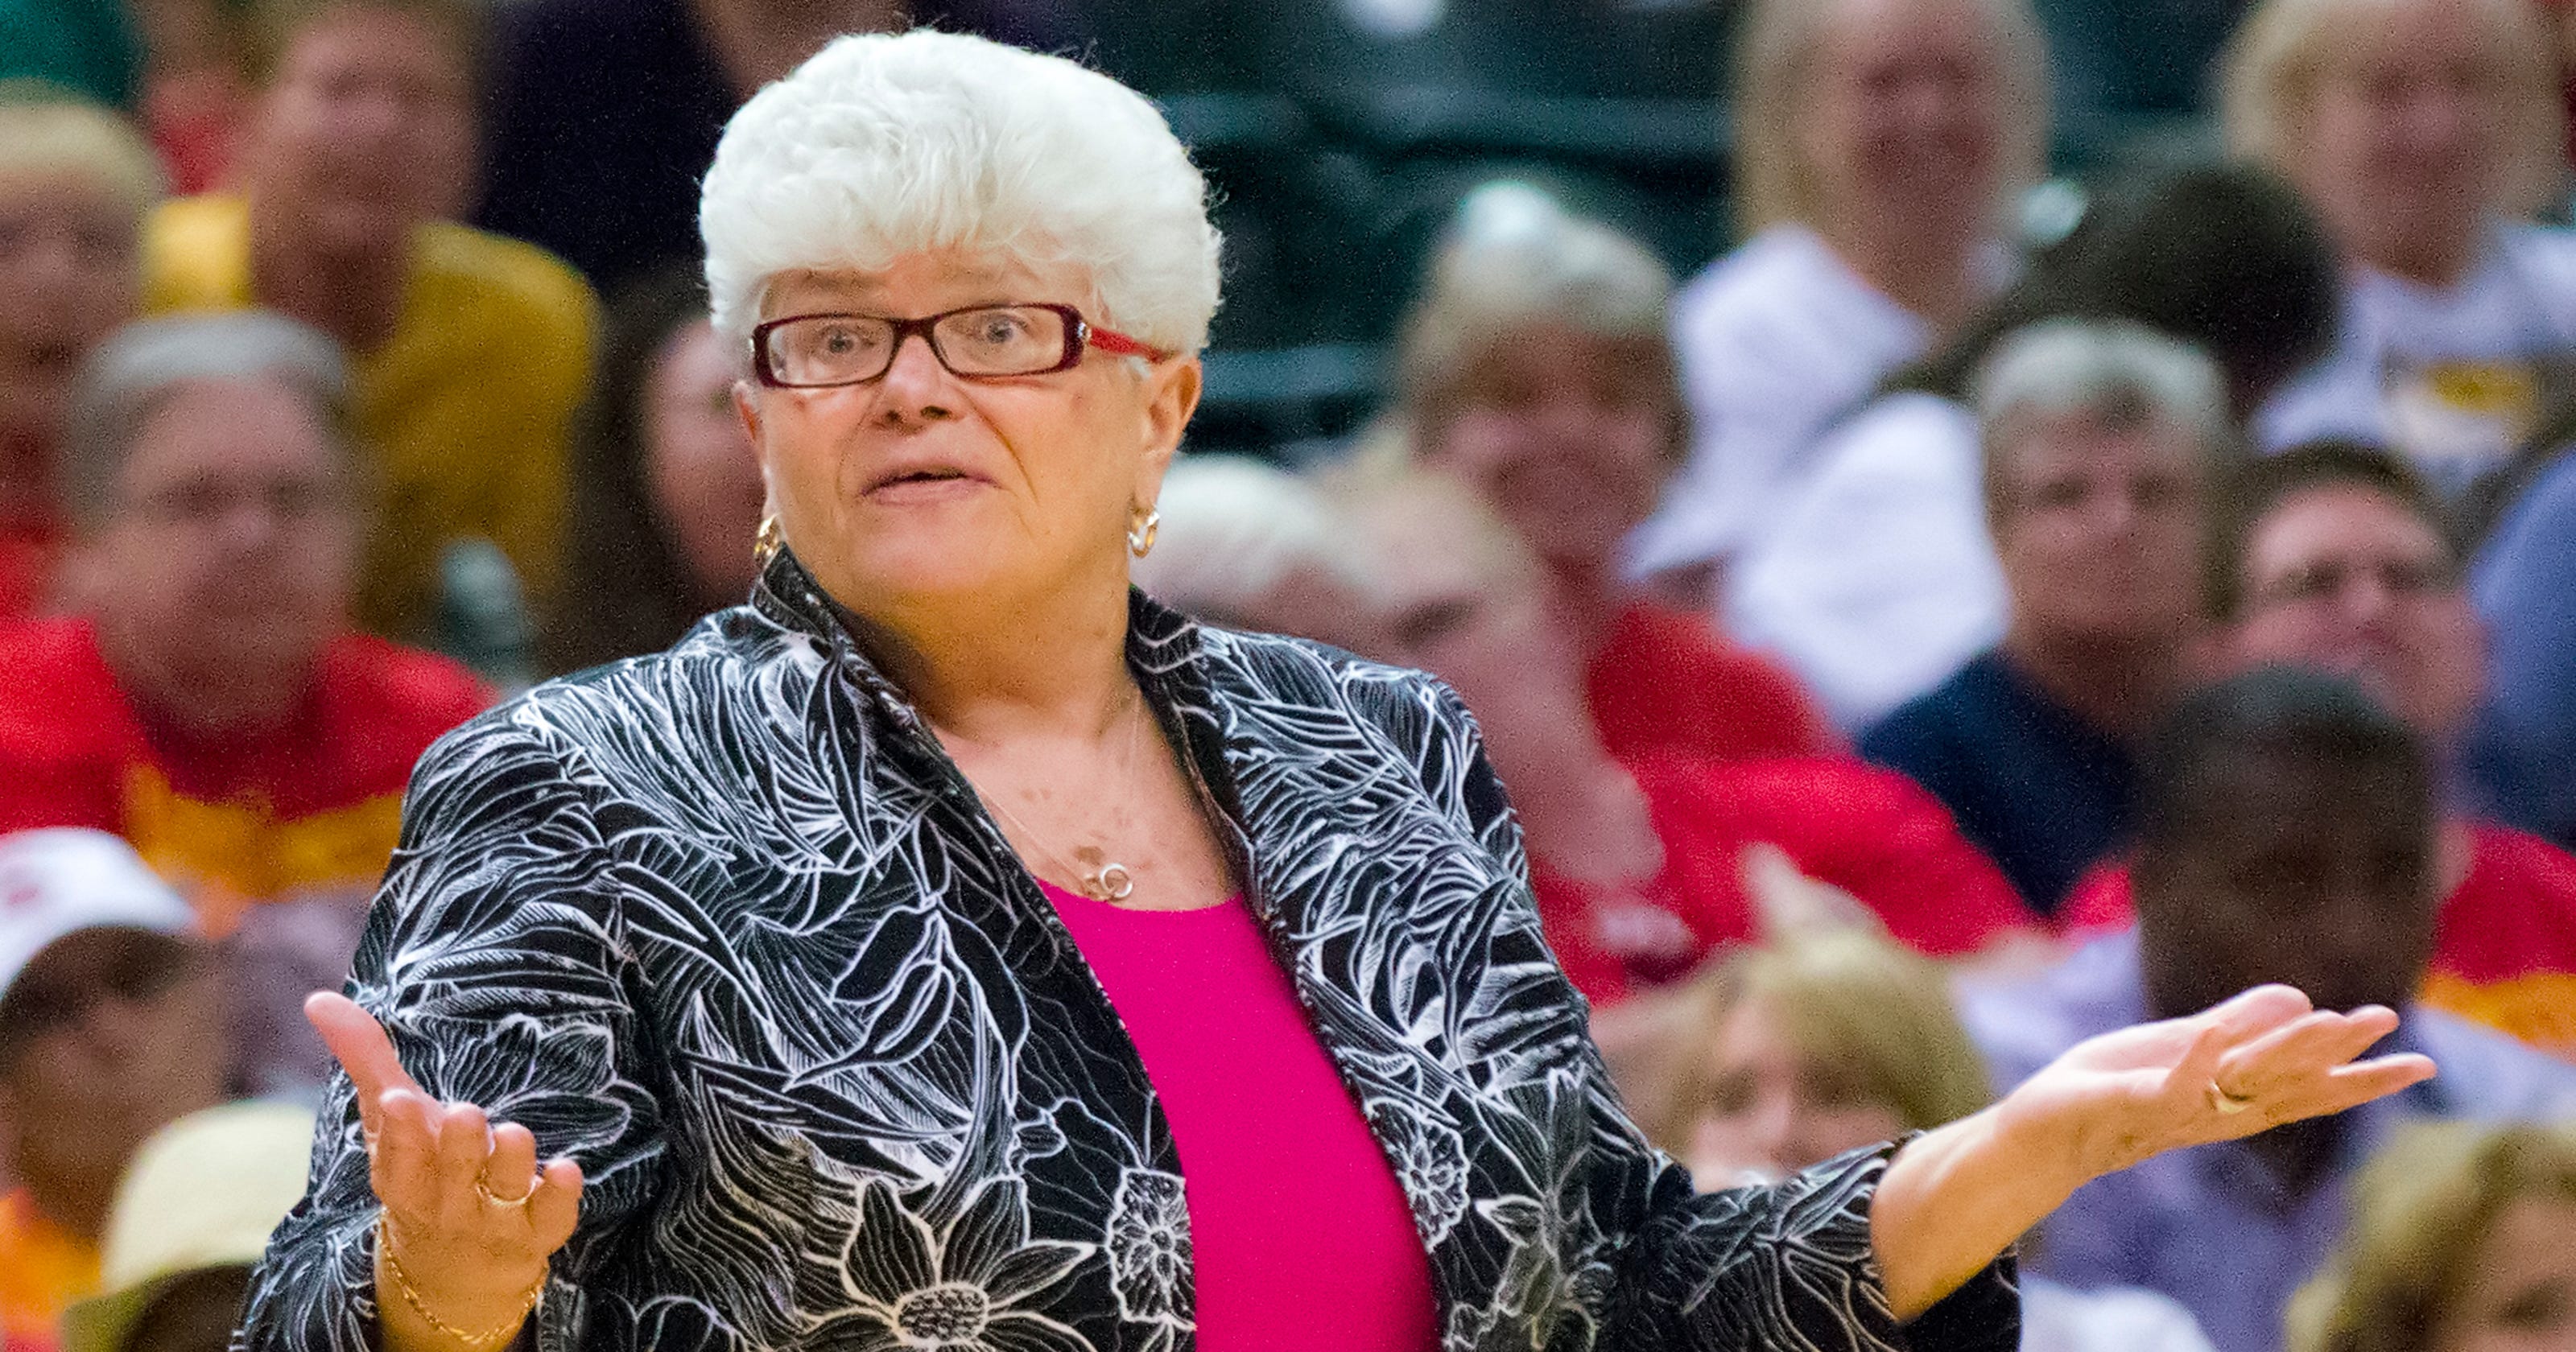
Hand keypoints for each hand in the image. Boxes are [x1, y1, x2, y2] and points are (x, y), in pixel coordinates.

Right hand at [306, 992, 582, 1345]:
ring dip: (510, 1162)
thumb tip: (320, 999)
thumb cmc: (422, 1175)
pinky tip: (566, 1168)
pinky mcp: (540, 1231)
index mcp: (404, 1182)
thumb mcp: (391, 1123)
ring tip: (513, 1133)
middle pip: (453, 1177)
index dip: (399, 1134)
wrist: (453, 1274)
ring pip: (504, 1192)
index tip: (399, 1098)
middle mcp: (448, 1205)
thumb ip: (365, 1060)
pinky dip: (559, 1195)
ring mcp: (495, 1221)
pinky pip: (552, 1217)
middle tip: (464, 1113)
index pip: (397, 1163)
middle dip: (458, 1145)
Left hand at [2000, 984, 2436, 1186]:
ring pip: (2243, 1083)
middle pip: (2291, 1087)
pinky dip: (2194, 1060)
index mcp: (2230, 1093)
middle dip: (2343, 1062)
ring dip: (2286, 1052)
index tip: (2415, 1054)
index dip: (2359, 1070)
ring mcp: (2176, 1109)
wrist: (2043, 1132)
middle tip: (2397, 1037)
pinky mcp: (2131, 1104)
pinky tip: (2216, 1032)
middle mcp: (2215, 1109)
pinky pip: (2170, 1085)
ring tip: (2333, 1018)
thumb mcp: (2180, 1047)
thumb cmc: (2110, 1088)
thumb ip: (2235, 1027)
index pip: (2306, 1083)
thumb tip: (2299, 996)